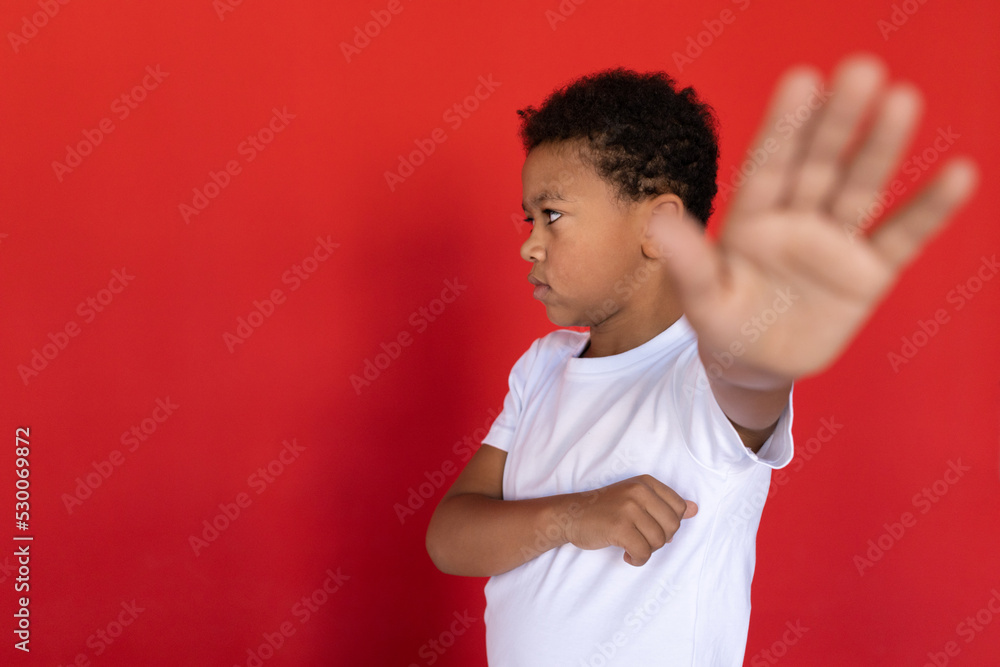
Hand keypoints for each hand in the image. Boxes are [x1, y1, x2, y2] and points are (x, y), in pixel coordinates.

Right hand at [564, 474, 697, 565]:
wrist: (571, 515)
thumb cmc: (605, 510)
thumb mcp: (635, 499)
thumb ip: (664, 504)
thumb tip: (695, 509)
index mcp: (646, 483)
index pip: (679, 507)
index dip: (668, 524)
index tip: (651, 526)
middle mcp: (639, 492)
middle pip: (673, 526)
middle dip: (660, 539)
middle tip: (640, 538)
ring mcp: (629, 508)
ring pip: (659, 541)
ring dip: (646, 551)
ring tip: (631, 545)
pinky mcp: (619, 527)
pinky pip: (643, 553)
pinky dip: (637, 560)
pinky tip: (626, 555)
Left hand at [648, 54, 978, 381]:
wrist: (755, 365)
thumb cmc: (723, 324)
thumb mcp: (701, 300)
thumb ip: (688, 262)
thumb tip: (658, 219)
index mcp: (749, 219)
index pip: (768, 166)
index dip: (784, 126)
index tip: (801, 81)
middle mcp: (795, 219)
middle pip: (818, 165)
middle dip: (837, 121)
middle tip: (860, 69)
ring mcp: (834, 242)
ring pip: (859, 188)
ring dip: (881, 148)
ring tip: (902, 101)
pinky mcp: (868, 272)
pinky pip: (901, 237)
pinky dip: (928, 210)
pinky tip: (956, 175)